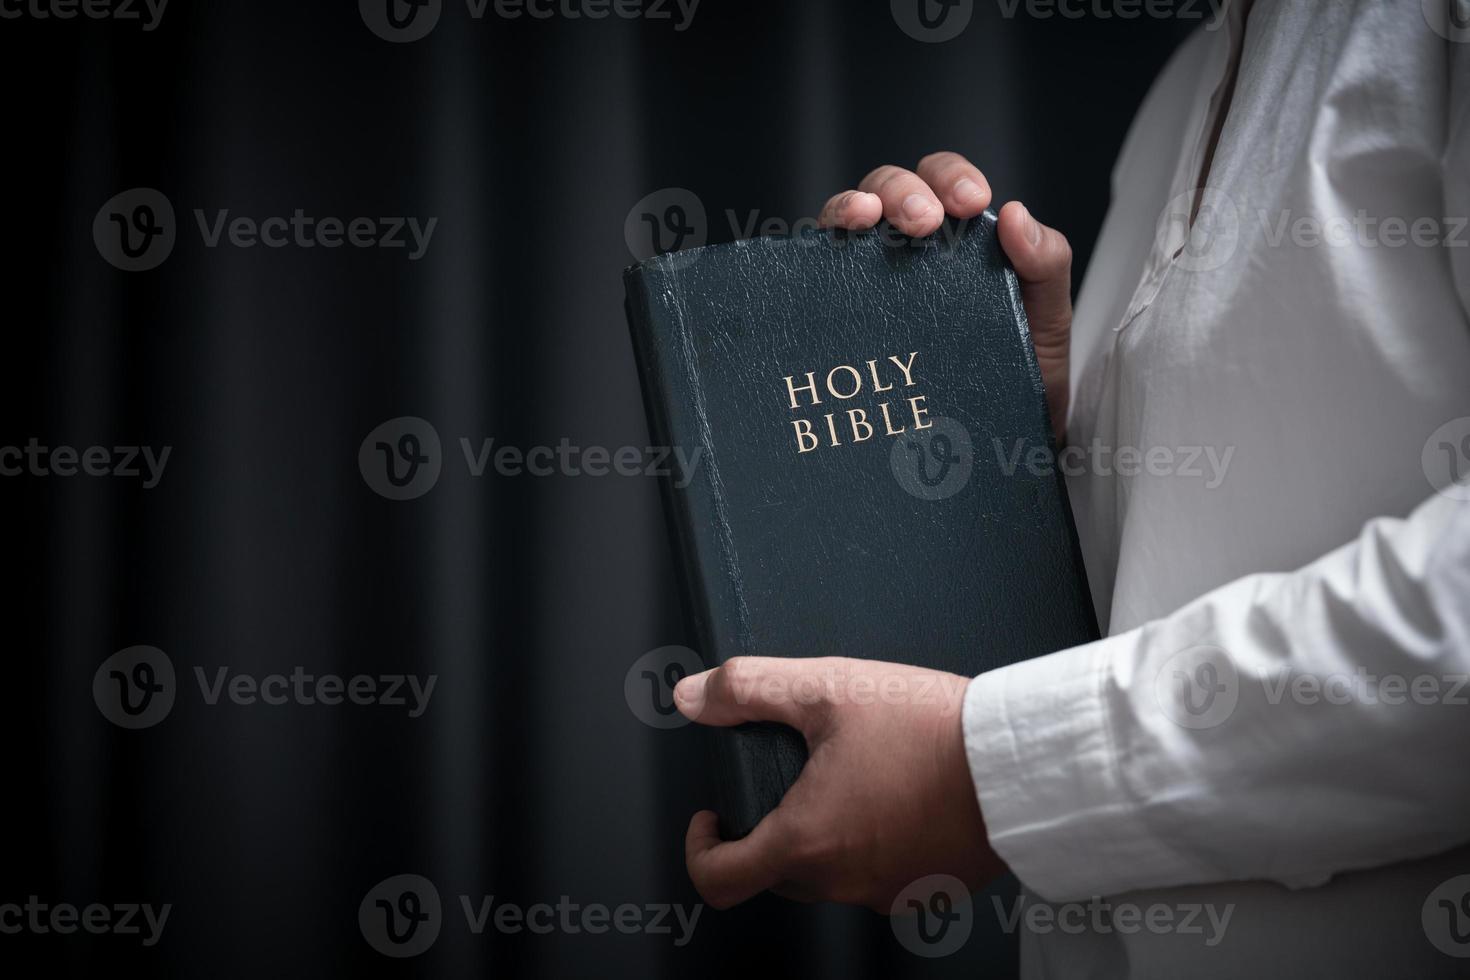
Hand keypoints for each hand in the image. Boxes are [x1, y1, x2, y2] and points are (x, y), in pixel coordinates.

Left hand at [675, 656, 1005, 911]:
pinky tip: (893, 797)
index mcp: (807, 840)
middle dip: (769, 829)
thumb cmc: (933, 729)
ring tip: (851, 777)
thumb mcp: (828, 687)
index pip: (719, 879)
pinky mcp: (929, 889)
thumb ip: (749, 687)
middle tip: (793, 778)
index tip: (714, 818)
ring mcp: (889, 890)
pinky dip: (872, 843)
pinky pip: (878, 875)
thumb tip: (694, 695)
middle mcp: (844, 879)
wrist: (1018, 761)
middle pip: (775, 873)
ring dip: (824, 835)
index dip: (701, 849)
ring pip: (829, 874)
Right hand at [818, 152, 1073, 441]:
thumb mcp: (1046, 321)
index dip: (950, 177)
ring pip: (844, 220)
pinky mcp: (840, 321)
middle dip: (901, 191)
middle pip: (887, 188)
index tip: (969, 202)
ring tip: (865, 221)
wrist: (995, 449)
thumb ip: (1045, 266)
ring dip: (850, 206)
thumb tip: (1014, 213)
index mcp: (958, 239)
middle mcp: (907, 251)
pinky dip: (814, 257)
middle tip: (923, 222)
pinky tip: (828, 263)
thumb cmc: (1019, 378)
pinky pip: (815, 278)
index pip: (942, 182)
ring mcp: (869, 283)